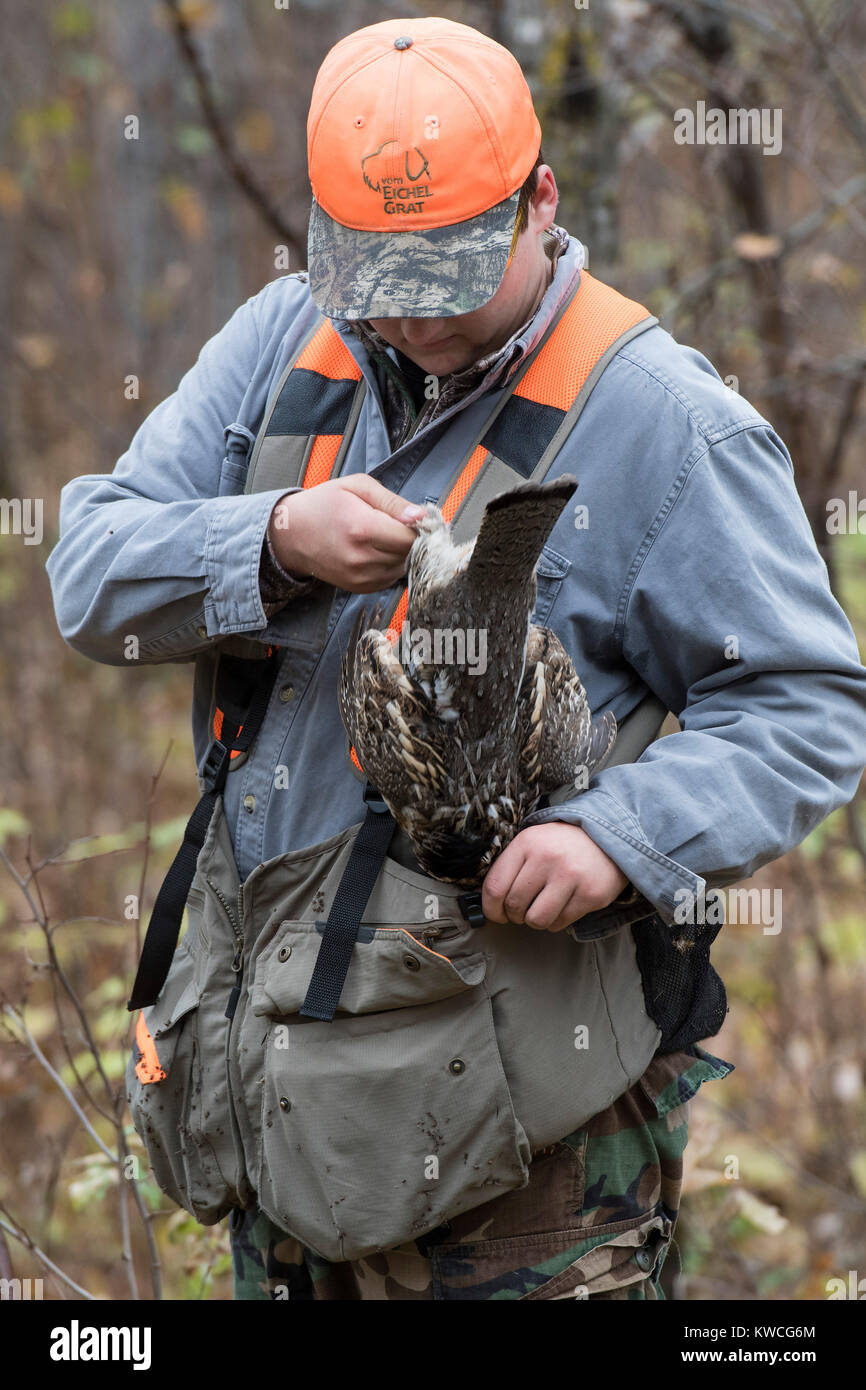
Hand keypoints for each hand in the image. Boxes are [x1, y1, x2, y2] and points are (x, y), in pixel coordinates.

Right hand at [267, 476, 426, 592]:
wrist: (291, 534)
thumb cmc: (324, 504)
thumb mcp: (358, 487)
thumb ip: (392, 502)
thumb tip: (421, 516)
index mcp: (362, 528)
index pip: (411, 537)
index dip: (420, 527)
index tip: (417, 519)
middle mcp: (362, 558)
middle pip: (410, 554)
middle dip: (412, 540)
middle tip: (399, 525)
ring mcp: (360, 577)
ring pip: (402, 568)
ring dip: (402, 554)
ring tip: (384, 536)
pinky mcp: (359, 587)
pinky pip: (390, 579)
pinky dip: (391, 565)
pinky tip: (377, 550)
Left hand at [481, 823, 628, 932]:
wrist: (608, 837)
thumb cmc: (562, 844)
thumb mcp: (533, 841)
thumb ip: (511, 866)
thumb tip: (490, 903)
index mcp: (527, 843)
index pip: (495, 887)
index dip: (491, 908)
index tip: (496, 914)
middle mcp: (547, 858)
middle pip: (514, 906)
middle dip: (514, 915)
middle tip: (522, 910)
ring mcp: (571, 877)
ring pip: (536, 920)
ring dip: (535, 921)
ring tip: (541, 909)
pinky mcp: (590, 894)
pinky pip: (560, 923)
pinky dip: (556, 922)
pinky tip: (561, 907)